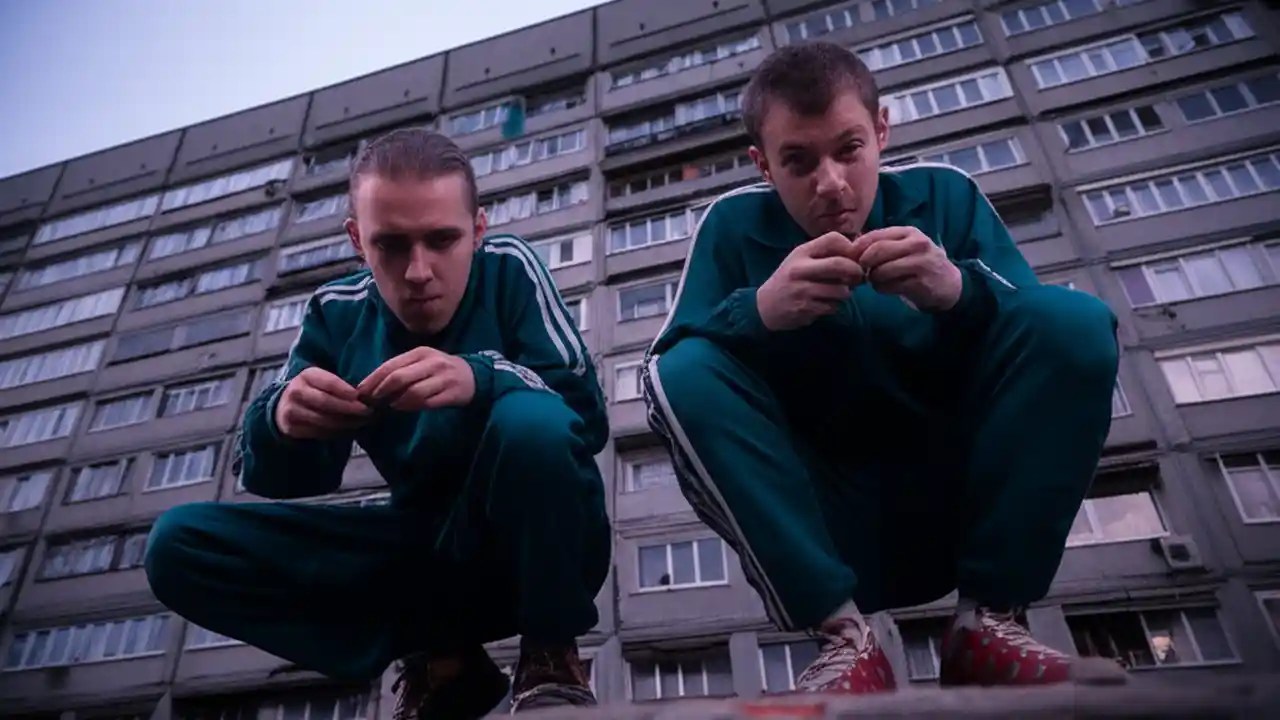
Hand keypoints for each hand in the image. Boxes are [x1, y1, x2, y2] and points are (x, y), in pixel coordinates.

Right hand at [275, 368, 371, 439]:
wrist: (285, 405)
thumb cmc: (314, 390)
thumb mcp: (322, 380)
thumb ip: (340, 385)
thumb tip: (367, 394)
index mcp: (307, 375)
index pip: (328, 382)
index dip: (345, 390)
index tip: (360, 396)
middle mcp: (296, 391)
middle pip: (326, 402)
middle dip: (349, 408)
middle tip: (367, 412)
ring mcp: (291, 411)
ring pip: (323, 420)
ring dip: (345, 423)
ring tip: (361, 422)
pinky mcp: (291, 428)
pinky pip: (318, 432)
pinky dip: (336, 433)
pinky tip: (348, 430)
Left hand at [356, 347, 476, 410]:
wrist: (474, 375)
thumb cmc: (440, 369)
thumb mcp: (422, 362)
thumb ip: (401, 369)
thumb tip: (374, 384)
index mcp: (421, 353)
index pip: (391, 365)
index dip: (373, 379)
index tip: (361, 390)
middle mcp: (432, 363)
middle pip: (399, 377)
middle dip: (381, 390)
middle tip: (372, 400)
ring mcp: (443, 378)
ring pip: (413, 392)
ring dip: (397, 401)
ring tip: (389, 405)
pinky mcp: (451, 393)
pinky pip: (427, 402)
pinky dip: (412, 407)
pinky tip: (404, 408)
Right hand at [756, 231, 865, 331]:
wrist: (765, 305)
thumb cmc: (789, 279)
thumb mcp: (801, 260)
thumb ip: (824, 254)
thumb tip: (857, 252)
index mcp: (801, 252)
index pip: (833, 239)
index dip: (850, 248)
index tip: (853, 257)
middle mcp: (800, 269)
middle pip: (839, 264)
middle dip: (856, 272)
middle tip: (858, 277)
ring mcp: (802, 290)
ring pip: (840, 290)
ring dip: (846, 293)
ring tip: (838, 293)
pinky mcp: (805, 309)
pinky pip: (832, 307)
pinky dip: (834, 306)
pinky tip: (825, 304)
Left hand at [848, 226, 961, 311]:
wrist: (949, 283)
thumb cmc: (918, 263)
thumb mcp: (904, 247)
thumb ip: (881, 243)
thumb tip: (850, 246)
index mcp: (909, 232)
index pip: (875, 236)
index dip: (858, 248)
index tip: (852, 258)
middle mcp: (917, 244)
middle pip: (877, 251)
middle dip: (864, 263)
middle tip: (862, 271)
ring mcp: (920, 263)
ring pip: (881, 270)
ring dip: (873, 279)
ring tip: (877, 280)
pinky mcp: (921, 283)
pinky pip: (890, 286)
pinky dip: (882, 289)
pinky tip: (887, 288)